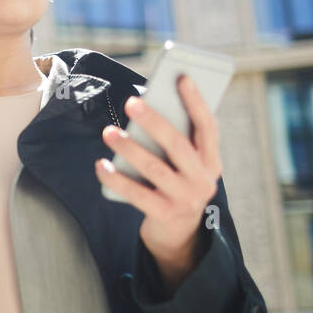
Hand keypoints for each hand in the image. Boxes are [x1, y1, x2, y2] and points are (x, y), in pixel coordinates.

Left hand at [94, 74, 219, 292]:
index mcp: (212, 162)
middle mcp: (204, 180)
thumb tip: (145, 109)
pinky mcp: (164, 215)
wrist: (179, 236)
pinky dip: (115, 179)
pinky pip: (135, 194)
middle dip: (154, 121)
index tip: (182, 77)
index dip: (196, 101)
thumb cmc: (175, 186)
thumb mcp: (183, 167)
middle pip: (178, 145)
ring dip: (128, 148)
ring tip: (108, 132)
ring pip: (154, 168)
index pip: (208, 127)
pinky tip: (100, 165)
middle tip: (132, 101)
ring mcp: (185, 199)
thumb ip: (174, 143)